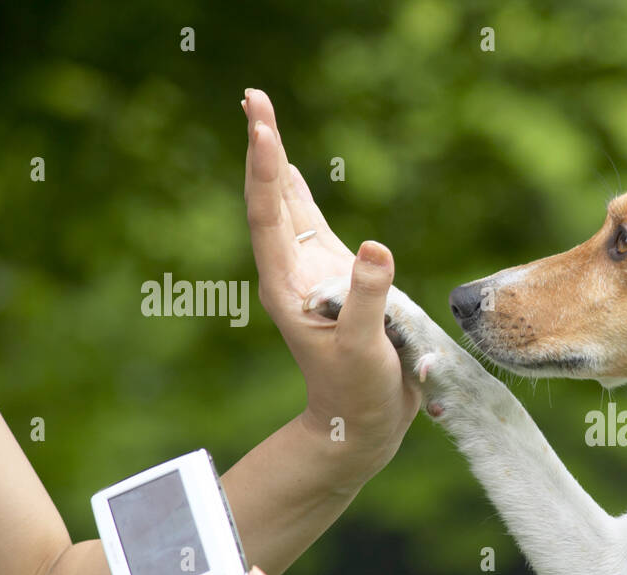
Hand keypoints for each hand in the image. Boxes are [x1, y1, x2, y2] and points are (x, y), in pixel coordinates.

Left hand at [242, 88, 420, 484]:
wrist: (359, 425)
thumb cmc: (358, 393)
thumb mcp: (364, 348)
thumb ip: (367, 299)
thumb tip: (373, 248)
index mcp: (288, 288)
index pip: (269, 218)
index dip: (266, 171)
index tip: (263, 128)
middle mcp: (292, 275)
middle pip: (270, 201)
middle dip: (262, 149)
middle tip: (253, 97)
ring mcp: (311, 277)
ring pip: (287, 209)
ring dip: (277, 164)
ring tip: (263, 119)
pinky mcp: (335, 282)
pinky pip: (310, 226)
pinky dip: (299, 193)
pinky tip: (293, 172)